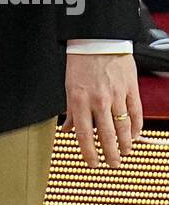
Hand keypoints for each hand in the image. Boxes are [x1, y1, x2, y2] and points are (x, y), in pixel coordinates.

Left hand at [60, 53, 141, 167]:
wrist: (98, 39)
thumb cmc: (81, 62)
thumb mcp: (69, 86)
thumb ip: (71, 111)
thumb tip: (68, 130)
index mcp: (80, 100)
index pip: (84, 135)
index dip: (89, 153)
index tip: (93, 164)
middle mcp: (99, 100)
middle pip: (107, 136)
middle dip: (110, 155)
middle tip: (113, 164)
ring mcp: (117, 95)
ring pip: (123, 128)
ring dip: (125, 145)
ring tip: (125, 153)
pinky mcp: (131, 89)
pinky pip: (136, 114)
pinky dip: (136, 128)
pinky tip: (134, 136)